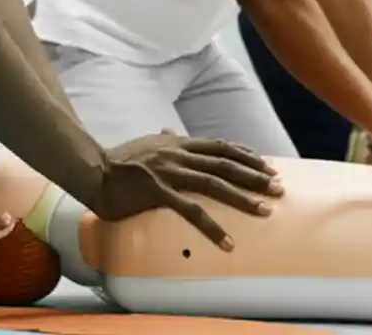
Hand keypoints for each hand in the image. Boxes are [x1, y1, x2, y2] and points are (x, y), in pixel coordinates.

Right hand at [92, 130, 282, 250]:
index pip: (220, 146)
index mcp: (177, 143)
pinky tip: (228, 241)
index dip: (246, 155)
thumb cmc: (117, 161)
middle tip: (279, 187)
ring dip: (243, 198)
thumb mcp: (144, 144)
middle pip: (225, 163)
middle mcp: (177, 153)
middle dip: (255, 175)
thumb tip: (169, 130)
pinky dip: (212, 227)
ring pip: (214, 183)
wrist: (92, 170)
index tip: (267, 165)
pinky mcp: (158, 192)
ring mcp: (169, 172)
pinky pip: (191, 211)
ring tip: (265, 210)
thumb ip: (162, 140)